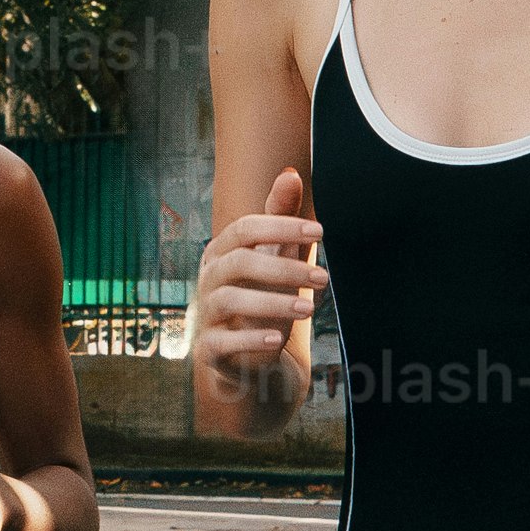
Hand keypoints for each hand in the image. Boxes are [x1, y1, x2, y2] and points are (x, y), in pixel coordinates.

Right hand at [190, 166, 322, 372]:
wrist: (248, 356)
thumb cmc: (263, 296)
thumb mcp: (277, 258)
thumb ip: (282, 220)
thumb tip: (289, 174)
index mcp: (223, 251)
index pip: (245, 229)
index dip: (281, 226)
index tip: (319, 231)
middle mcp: (209, 279)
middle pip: (239, 262)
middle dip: (284, 268)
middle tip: (324, 277)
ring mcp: (205, 314)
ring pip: (229, 299)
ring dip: (273, 302)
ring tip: (309, 308)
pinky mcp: (208, 348)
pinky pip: (221, 342)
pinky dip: (250, 339)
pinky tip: (278, 338)